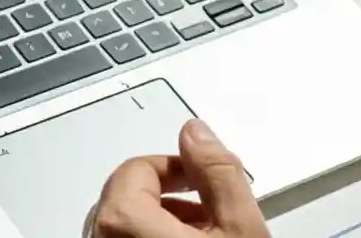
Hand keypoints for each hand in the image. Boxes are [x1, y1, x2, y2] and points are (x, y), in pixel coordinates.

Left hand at [93, 120, 268, 237]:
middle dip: (168, 195)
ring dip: (160, 219)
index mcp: (121, 221)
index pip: (138, 168)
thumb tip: (197, 133)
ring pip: (121, 224)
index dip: (178, 168)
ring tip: (202, 234)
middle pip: (126, 194)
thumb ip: (217, 172)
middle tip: (207, 210)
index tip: (203, 179)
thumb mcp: (239, 227)